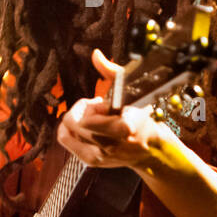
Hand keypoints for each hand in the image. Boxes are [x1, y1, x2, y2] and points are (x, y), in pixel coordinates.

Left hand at [56, 49, 174, 171]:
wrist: (150, 149)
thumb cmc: (141, 117)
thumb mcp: (132, 92)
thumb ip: (112, 72)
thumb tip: (95, 55)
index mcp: (123, 128)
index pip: (87, 120)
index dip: (92, 106)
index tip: (105, 103)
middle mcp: (109, 146)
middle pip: (73, 123)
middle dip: (82, 109)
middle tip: (98, 107)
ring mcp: (100, 156)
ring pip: (67, 131)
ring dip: (77, 120)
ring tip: (93, 117)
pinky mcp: (92, 162)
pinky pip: (65, 141)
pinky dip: (69, 129)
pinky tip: (85, 125)